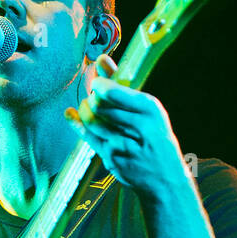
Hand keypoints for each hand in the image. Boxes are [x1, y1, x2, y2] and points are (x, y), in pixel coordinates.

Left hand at [65, 54, 187, 199]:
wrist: (164, 177)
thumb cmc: (154, 137)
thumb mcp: (148, 110)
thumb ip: (123, 84)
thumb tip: (102, 60)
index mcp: (150, 108)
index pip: (113, 91)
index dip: (99, 84)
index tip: (97, 83)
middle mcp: (139, 126)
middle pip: (100, 104)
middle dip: (93, 98)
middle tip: (95, 98)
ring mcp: (124, 144)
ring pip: (92, 120)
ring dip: (85, 110)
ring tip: (88, 107)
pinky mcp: (112, 159)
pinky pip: (88, 137)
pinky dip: (77, 123)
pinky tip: (71, 114)